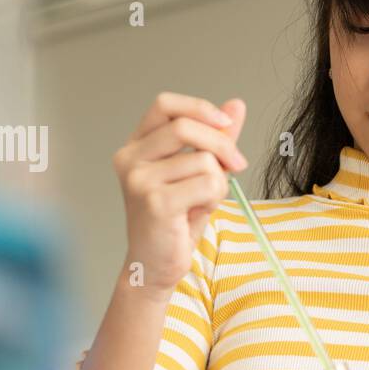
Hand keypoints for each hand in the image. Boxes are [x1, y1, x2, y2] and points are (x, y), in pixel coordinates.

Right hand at [114, 92, 248, 297]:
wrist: (155, 265)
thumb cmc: (175, 220)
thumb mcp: (197, 172)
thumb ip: (214, 140)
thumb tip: (236, 105)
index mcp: (136, 146)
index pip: (165, 105)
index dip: (199, 108)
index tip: (226, 125)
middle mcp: (130, 159)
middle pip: (186, 127)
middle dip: (223, 144)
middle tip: (238, 166)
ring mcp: (139, 180)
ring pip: (203, 160)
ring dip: (218, 182)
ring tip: (203, 201)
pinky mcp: (156, 202)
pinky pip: (208, 184)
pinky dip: (215, 198)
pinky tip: (199, 212)